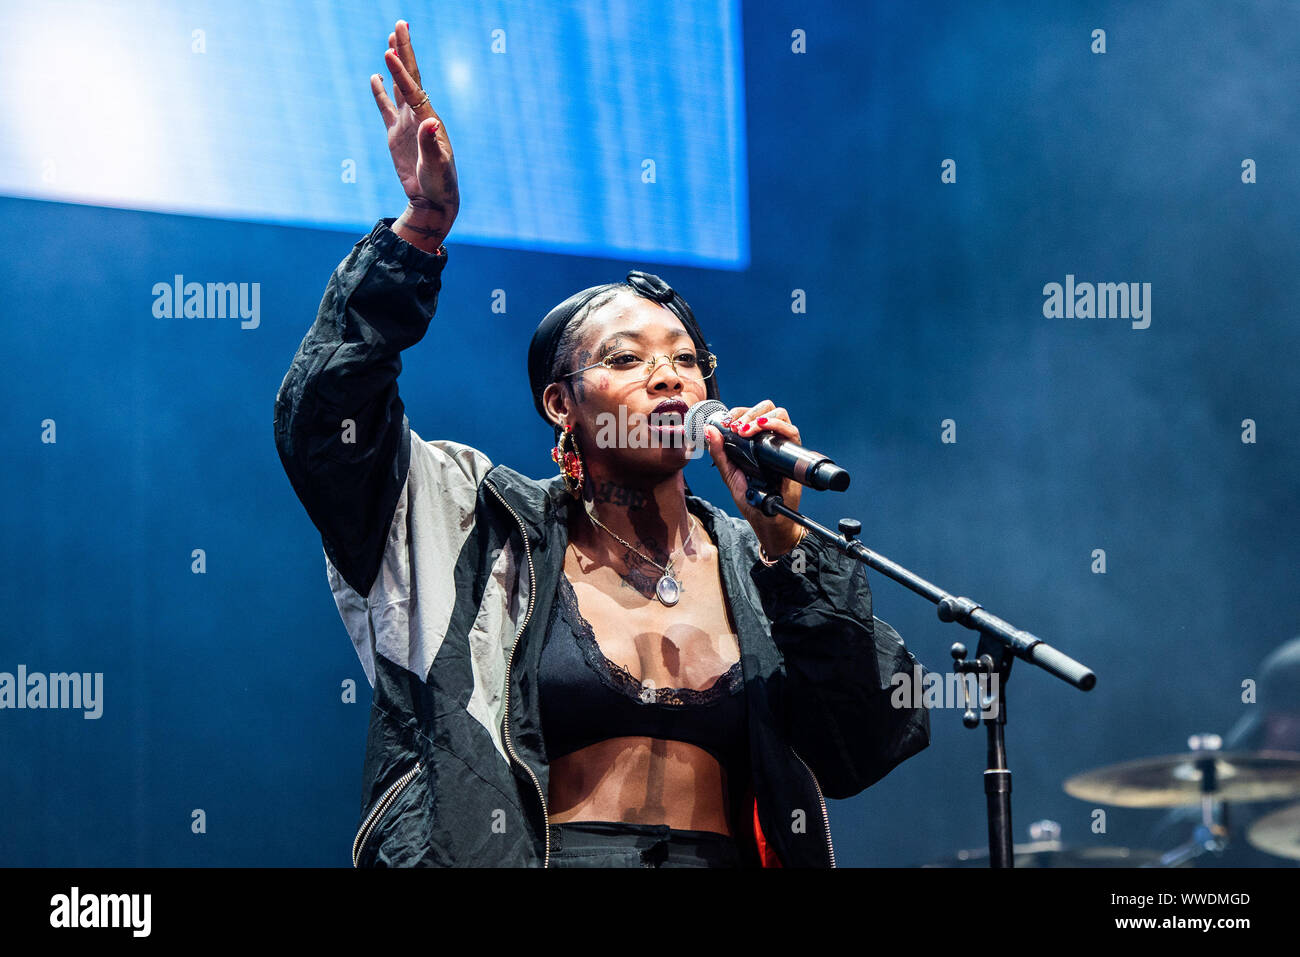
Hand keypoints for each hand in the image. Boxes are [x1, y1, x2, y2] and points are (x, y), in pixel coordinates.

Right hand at [371, 20, 459, 244]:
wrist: (434, 200)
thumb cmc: (440, 185)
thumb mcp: (437, 166)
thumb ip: (431, 145)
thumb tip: (430, 122)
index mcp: (429, 120)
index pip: (413, 89)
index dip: (401, 71)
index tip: (390, 51)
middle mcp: (419, 116)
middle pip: (409, 77)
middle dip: (404, 51)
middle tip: (401, 23)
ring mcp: (406, 124)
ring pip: (399, 87)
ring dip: (395, 64)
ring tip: (391, 40)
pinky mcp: (396, 135)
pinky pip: (386, 108)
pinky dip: (381, 92)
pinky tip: (376, 77)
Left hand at [703, 400, 804, 557]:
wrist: (768, 520)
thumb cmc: (752, 500)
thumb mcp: (730, 475)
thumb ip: (720, 453)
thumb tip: (709, 430)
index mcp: (754, 442)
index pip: (750, 414)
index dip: (739, 412)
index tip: (728, 422)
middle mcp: (770, 440)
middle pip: (767, 408)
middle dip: (749, 412)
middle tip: (737, 426)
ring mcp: (782, 446)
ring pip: (781, 415)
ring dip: (762, 417)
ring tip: (748, 429)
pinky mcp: (793, 455)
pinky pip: (792, 432)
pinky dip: (778, 425)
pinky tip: (763, 427)